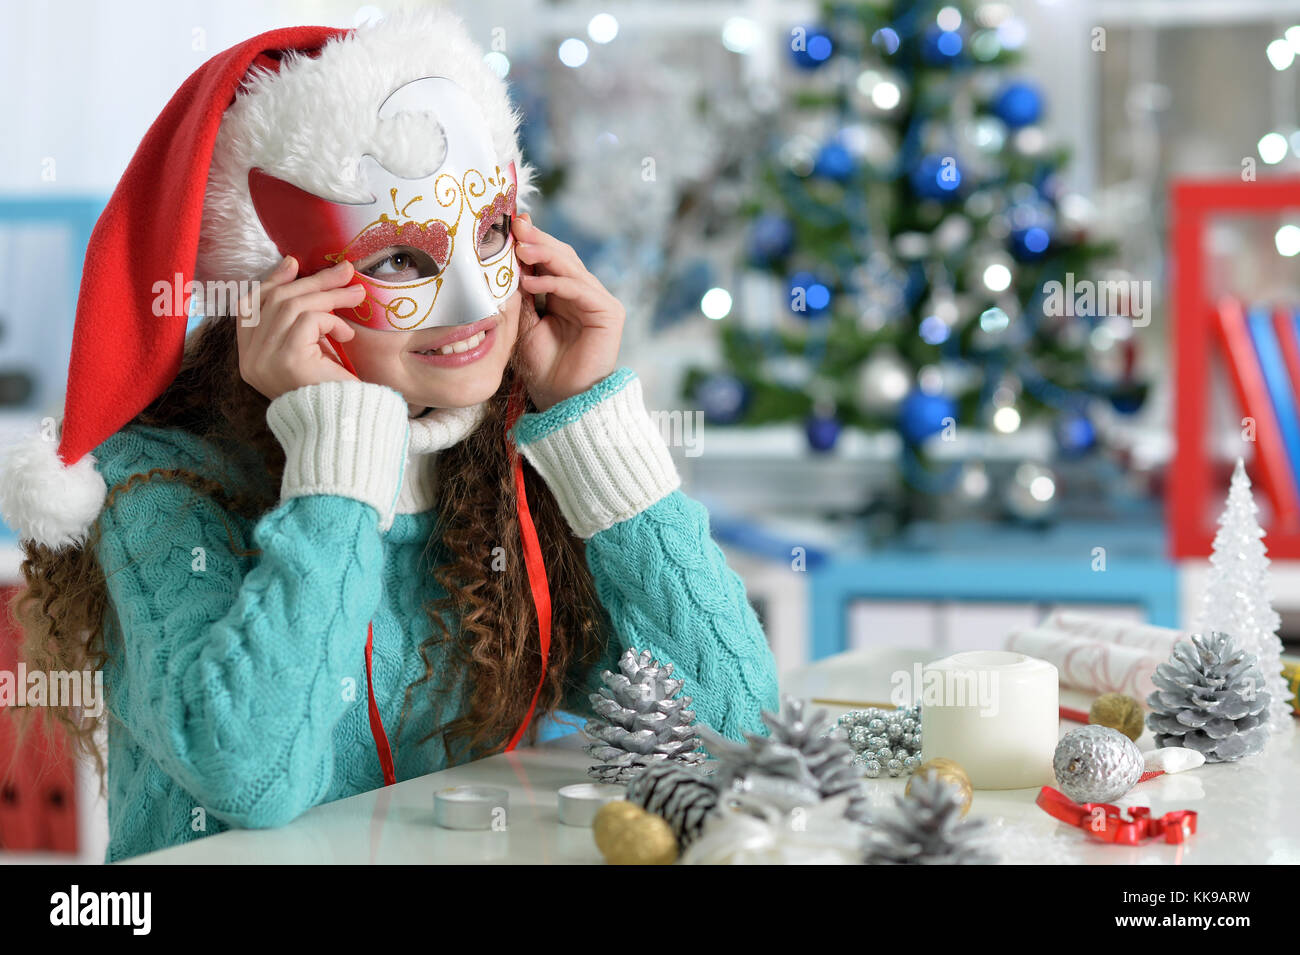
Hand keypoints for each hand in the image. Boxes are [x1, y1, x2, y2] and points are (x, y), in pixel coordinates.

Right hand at [235, 256, 365, 400]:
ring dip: (329, 295)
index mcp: (249, 359)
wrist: (344, 426)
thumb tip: (301, 272)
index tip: (293, 263)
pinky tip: (346, 336)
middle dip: (311, 282)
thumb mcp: (310, 351)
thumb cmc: (332, 391)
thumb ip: (301, 322)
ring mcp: (264, 359)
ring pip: (293, 305)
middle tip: (343, 270)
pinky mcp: (286, 358)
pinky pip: (309, 320)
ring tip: (357, 294)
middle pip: (274, 302)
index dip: (271, 281)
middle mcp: (249, 360)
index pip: (248, 308)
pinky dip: (332, 320)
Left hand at [512, 213, 623, 410]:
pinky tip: (531, 283)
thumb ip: (521, 292)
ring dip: (544, 256)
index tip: (509, 224)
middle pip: (562, 256)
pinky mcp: (609, 313)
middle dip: (538, 240)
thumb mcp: (524, 322)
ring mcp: (599, 301)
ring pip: (571, 268)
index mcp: (565, 294)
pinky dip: (555, 283)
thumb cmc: (543, 368)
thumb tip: (507, 256)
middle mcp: (584, 293)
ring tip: (519, 250)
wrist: (563, 401)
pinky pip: (580, 289)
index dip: (532, 241)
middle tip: (514, 226)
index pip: (550, 259)